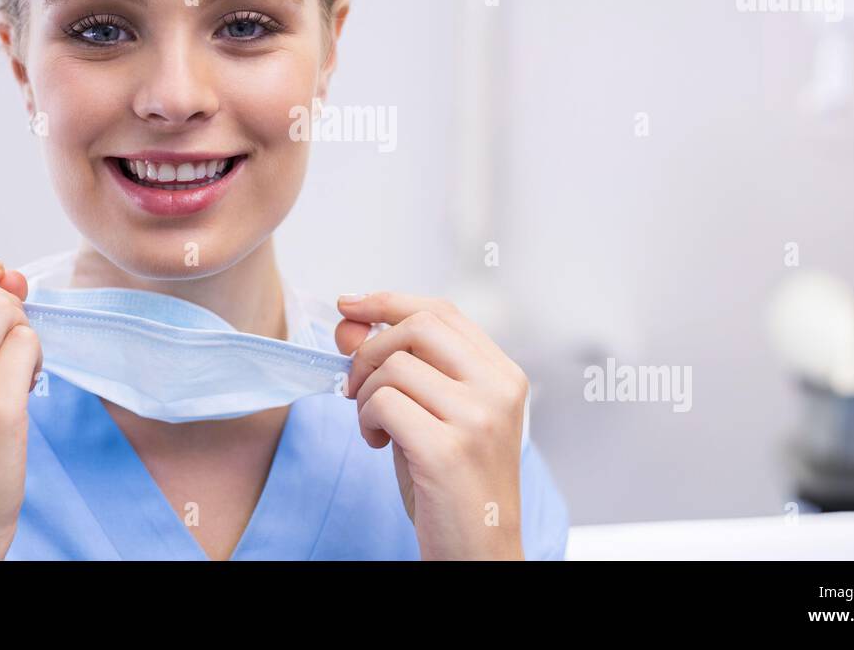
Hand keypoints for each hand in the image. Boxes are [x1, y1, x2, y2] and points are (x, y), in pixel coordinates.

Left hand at [335, 291, 528, 559]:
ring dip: (366, 395)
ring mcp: (477, 418)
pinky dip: (366, 420)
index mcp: (503, 375)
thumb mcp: (429, 414)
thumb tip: (350, 321)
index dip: (389, 302)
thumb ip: (398, 366)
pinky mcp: (448, 449)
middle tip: (355, 385)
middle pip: (418, 327)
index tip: (351, 306)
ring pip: (394, 367)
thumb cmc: (455, 487)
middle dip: (370, 349)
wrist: (479, 552)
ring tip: (375, 427)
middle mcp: (498, 389)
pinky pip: (384, 404)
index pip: (442, 312)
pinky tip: (377, 443)